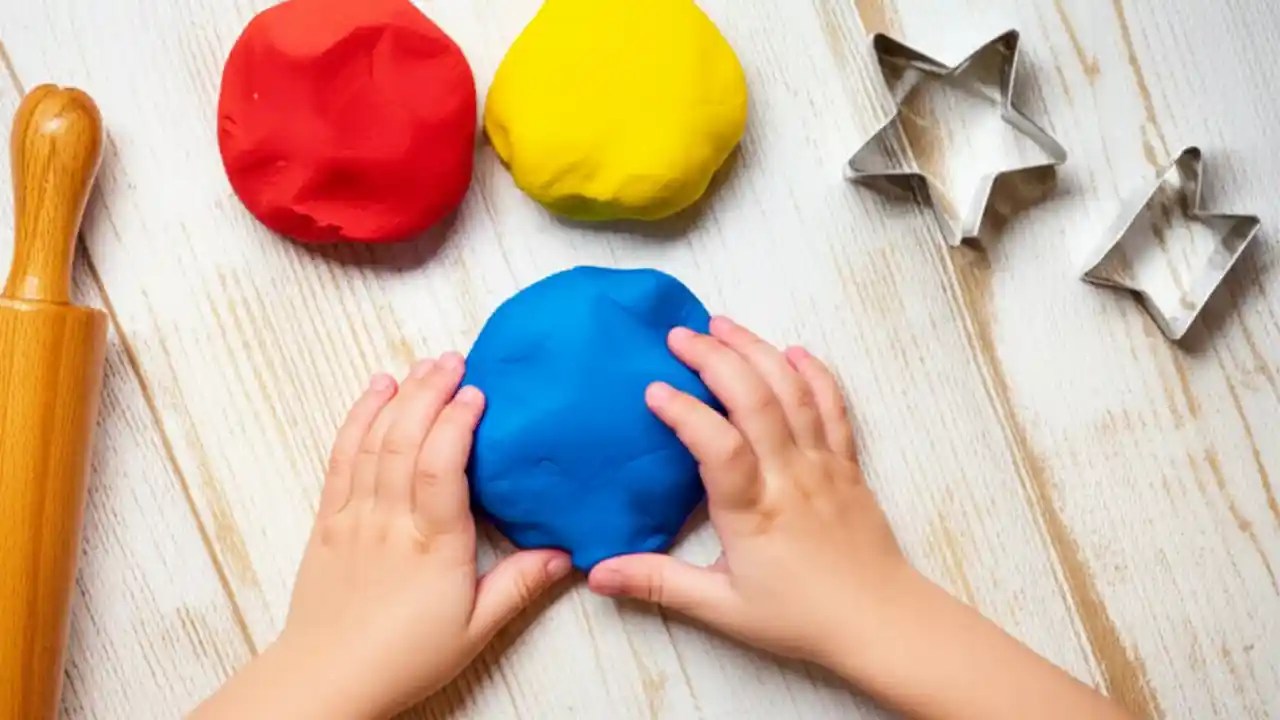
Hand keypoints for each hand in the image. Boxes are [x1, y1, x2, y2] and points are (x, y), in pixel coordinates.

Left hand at [193, 354, 571, 719]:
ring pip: (373, 439)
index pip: (441, 465)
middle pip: (405, 437)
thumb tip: (562, 553)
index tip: (478, 393)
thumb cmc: (403, 658)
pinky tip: (374, 392)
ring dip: (398, 395)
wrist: (327, 679)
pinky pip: (342, 456)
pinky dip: (357, 417)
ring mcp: (354, 515)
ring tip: (422, 365)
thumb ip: (518, 586)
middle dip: (430, 390)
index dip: (457, 421)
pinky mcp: (329, 519)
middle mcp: (390, 520)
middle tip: (454, 359)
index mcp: (432, 544)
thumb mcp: (475, 630)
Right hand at [587, 316, 907, 667]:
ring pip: (793, 390)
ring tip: (723, 325)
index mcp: (754, 510)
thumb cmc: (802, 617)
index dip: (685, 412)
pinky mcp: (846, 463)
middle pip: (755, 398)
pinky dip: (814, 372)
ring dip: (757, 350)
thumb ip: (659, 583)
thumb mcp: (722, 608)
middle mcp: (790, 475)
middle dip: (716, 357)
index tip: (654, 390)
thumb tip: (597, 574)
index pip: (717, 445)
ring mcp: (823, 463)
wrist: (881, 622)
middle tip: (680, 335)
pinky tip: (794, 351)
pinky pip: (833, 405)